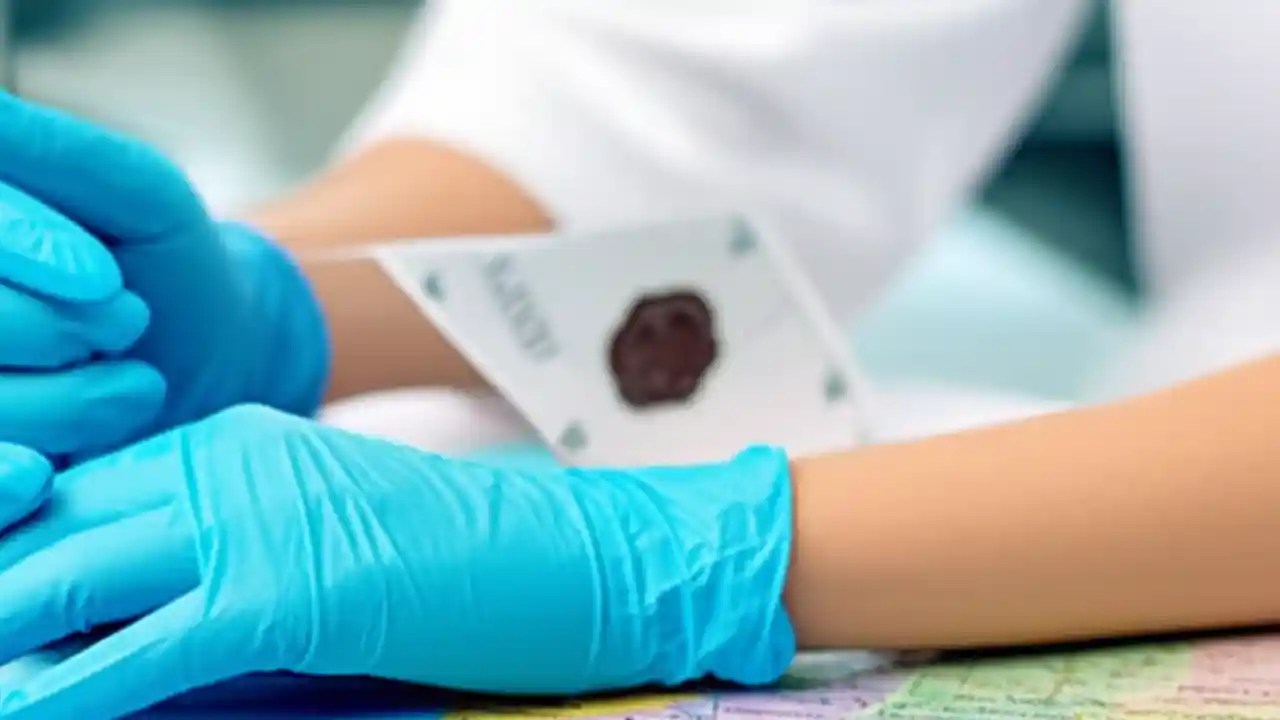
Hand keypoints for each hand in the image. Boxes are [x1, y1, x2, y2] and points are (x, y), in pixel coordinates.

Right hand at [0, 179, 161, 462]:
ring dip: (67, 399)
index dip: (19, 243)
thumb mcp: (132, 194)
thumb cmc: (171, 270)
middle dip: (51, 326)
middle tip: (128, 324)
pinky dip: (6, 481)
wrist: (213, 369)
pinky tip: (50, 473)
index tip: (103, 278)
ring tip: (136, 383)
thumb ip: (47, 153)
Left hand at [0, 405, 794, 717]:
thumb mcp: (318, 539)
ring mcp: (253, 520)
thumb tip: (107, 628)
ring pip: (62, 578)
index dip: (8, 539)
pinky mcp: (286, 591)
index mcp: (226, 444)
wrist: (578, 557)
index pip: (65, 488)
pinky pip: (136, 653)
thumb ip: (219, 560)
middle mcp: (222, 463)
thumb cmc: (459, 562)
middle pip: (43, 520)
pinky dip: (65, 695)